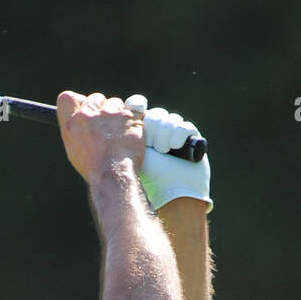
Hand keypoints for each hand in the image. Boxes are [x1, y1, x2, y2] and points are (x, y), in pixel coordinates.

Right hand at [57, 90, 145, 183]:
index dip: (79, 102)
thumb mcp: (74, 151)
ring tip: (120, 134)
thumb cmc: (94, 168)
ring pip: (115, 103)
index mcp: (71, 124)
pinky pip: (133, 110)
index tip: (87, 109)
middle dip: (103, 108)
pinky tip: (132, 134)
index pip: (67, 98)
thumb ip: (76, 130)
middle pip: (96, 98)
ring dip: (119, 115)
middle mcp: (87, 115)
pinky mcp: (127, 115)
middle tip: (109, 125)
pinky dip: (134, 120)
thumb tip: (79, 120)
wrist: (113, 175)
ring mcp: (108, 113)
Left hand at [126, 95, 211, 213]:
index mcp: (140, 133)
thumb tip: (108, 111)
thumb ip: (119, 136)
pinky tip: (175, 147)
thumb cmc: (147, 177)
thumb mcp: (128, 154)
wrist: (169, 193)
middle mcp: (158, 132)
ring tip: (164, 151)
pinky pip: (184, 126)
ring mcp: (175, 135)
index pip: (138, 108)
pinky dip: (178, 135)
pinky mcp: (192, 139)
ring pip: (170, 119)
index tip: (136, 110)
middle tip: (152, 146)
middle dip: (152, 127)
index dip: (137, 106)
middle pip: (155, 114)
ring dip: (165, 134)